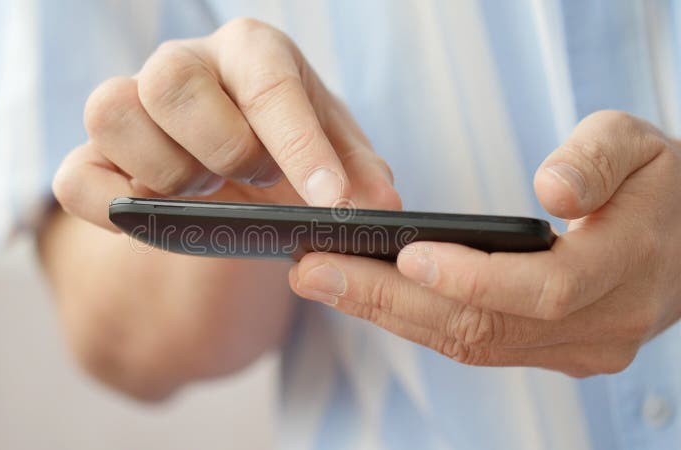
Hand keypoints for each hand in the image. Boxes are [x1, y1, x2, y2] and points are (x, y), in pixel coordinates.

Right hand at [53, 18, 399, 231]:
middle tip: (255, 179)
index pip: (268, 83)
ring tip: (206, 192)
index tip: (330, 201)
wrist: (231, 168)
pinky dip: (110, 209)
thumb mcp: (335, 157)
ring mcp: (128, 104)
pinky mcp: (92, 154)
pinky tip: (155, 220)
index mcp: (249, 51)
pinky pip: (74, 177)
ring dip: (167, 174)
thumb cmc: (287, 150)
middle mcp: (181, 63)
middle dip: (222, 147)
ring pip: (112, 113)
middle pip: (171, 81)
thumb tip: (379, 209)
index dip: (300, 146)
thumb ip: (361, 177)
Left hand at [290, 110, 680, 376]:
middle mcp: (600, 328)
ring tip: (321, 281)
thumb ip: (598, 160)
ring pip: (468, 344)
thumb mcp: (641, 145)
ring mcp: (574, 350)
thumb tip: (551, 193)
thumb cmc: (658, 185)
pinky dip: (415, 320)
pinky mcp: (550, 352)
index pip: (541, 289)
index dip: (471, 277)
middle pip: (482, 328)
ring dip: (388, 314)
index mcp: (626, 271)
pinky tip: (365, 293)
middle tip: (314, 272)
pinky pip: (472, 344)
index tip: (405, 253)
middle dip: (390, 302)